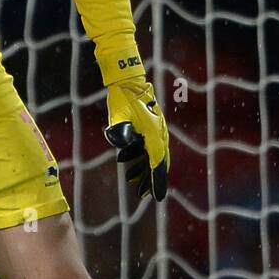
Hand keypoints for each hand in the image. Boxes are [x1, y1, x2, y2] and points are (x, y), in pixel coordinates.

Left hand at [104, 77, 169, 200]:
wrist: (128, 80)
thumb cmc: (123, 98)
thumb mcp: (119, 114)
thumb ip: (120, 128)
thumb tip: (120, 141)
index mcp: (154, 135)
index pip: (157, 165)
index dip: (157, 182)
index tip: (157, 198)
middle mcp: (159, 134)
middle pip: (157, 163)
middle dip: (150, 179)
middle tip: (142, 195)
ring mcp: (156, 129)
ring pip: (152, 155)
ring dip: (142, 168)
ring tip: (131, 180)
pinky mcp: (150, 125)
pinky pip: (147, 146)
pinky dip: (138, 155)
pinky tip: (125, 159)